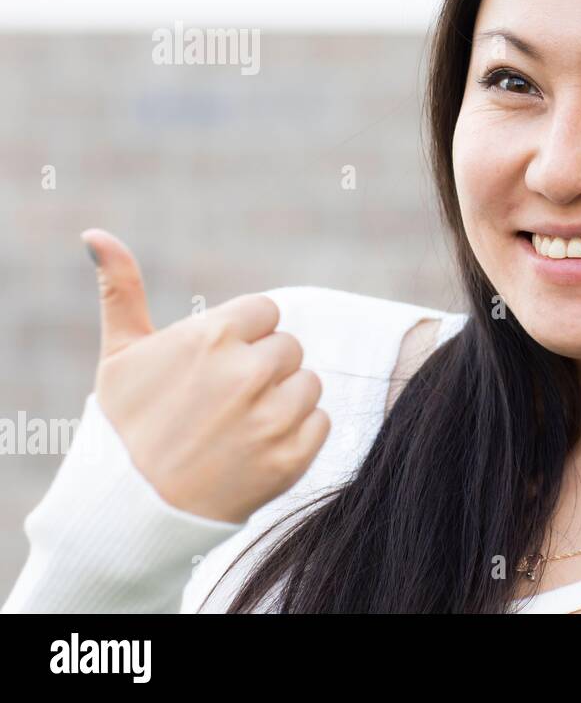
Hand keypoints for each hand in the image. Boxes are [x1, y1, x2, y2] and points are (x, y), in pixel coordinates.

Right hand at [82, 228, 329, 523]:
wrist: (129, 511)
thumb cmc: (123, 427)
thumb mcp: (119, 355)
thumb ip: (120, 289)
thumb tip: (95, 235)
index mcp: (212, 337)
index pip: (267, 312)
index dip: (245, 337)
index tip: (218, 365)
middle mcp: (246, 373)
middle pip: (290, 348)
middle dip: (264, 370)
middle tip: (225, 402)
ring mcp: (271, 417)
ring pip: (309, 385)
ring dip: (284, 401)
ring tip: (240, 426)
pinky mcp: (291, 458)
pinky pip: (320, 423)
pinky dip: (298, 436)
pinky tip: (257, 449)